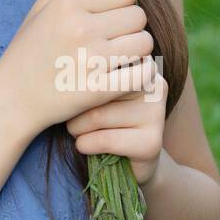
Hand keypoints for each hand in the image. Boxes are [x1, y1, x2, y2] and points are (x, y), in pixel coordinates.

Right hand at [0, 0, 154, 142]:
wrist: (12, 98)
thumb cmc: (27, 52)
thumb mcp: (40, 12)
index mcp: (67, 3)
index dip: (122, 4)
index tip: (110, 18)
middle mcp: (81, 27)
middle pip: (138, 16)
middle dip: (131, 27)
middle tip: (115, 40)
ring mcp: (92, 59)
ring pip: (145, 42)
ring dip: (137, 50)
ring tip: (120, 58)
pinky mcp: (100, 89)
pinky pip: (143, 72)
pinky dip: (141, 74)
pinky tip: (127, 76)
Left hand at [65, 67, 168, 185]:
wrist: (123, 160)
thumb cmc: (99, 115)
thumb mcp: (93, 85)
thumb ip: (86, 68)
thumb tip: (63, 59)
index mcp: (139, 60)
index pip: (97, 59)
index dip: (74, 78)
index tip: (64, 87)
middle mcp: (153, 82)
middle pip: (94, 87)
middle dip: (73, 107)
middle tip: (69, 116)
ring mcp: (156, 112)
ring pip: (96, 115)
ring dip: (75, 128)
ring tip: (76, 131)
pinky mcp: (152, 141)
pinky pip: (105, 139)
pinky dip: (85, 144)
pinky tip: (85, 145)